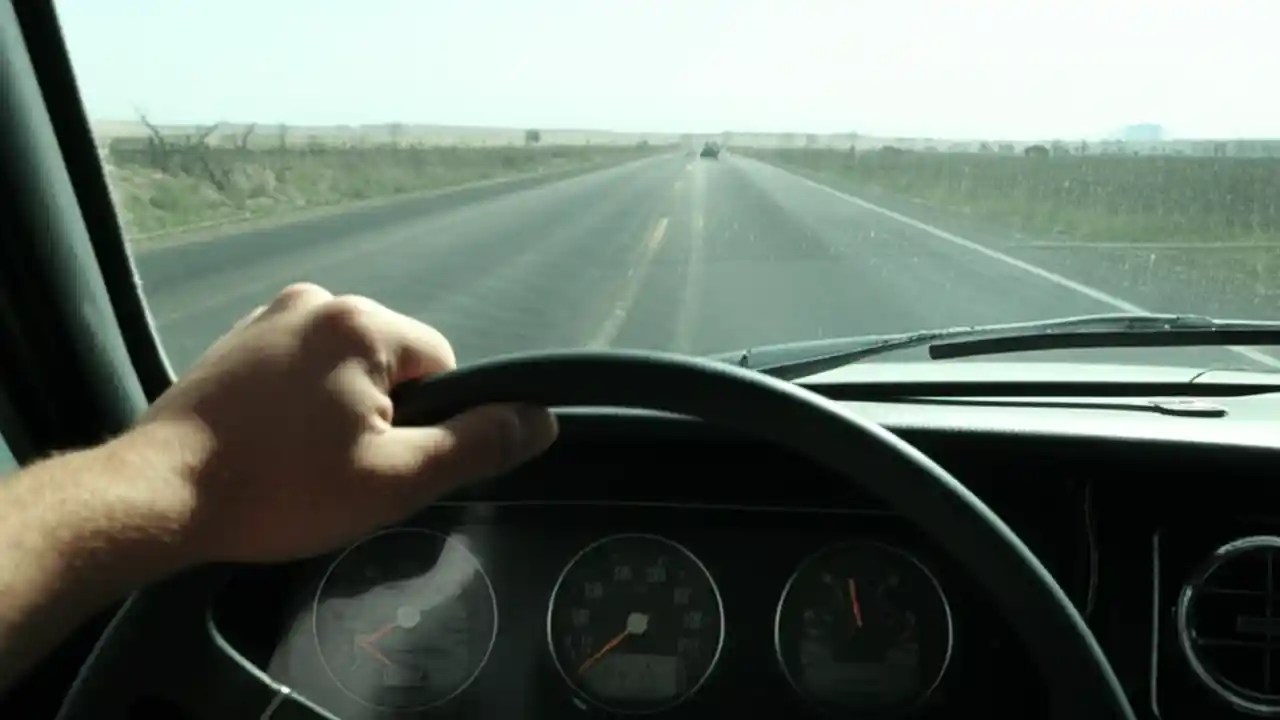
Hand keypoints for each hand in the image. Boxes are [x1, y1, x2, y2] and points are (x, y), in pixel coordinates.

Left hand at [133, 282, 556, 564]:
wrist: (158, 495)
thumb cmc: (282, 490)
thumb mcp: (396, 479)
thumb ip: (477, 444)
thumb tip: (542, 419)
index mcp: (363, 322)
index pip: (444, 365)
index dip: (429, 423)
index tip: (382, 462)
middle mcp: (317, 300)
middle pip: (394, 363)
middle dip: (384, 414)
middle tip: (339, 469)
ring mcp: (269, 315)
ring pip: (347, 367)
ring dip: (342, 409)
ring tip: (300, 461)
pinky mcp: (234, 340)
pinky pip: (302, 366)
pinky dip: (302, 401)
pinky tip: (273, 444)